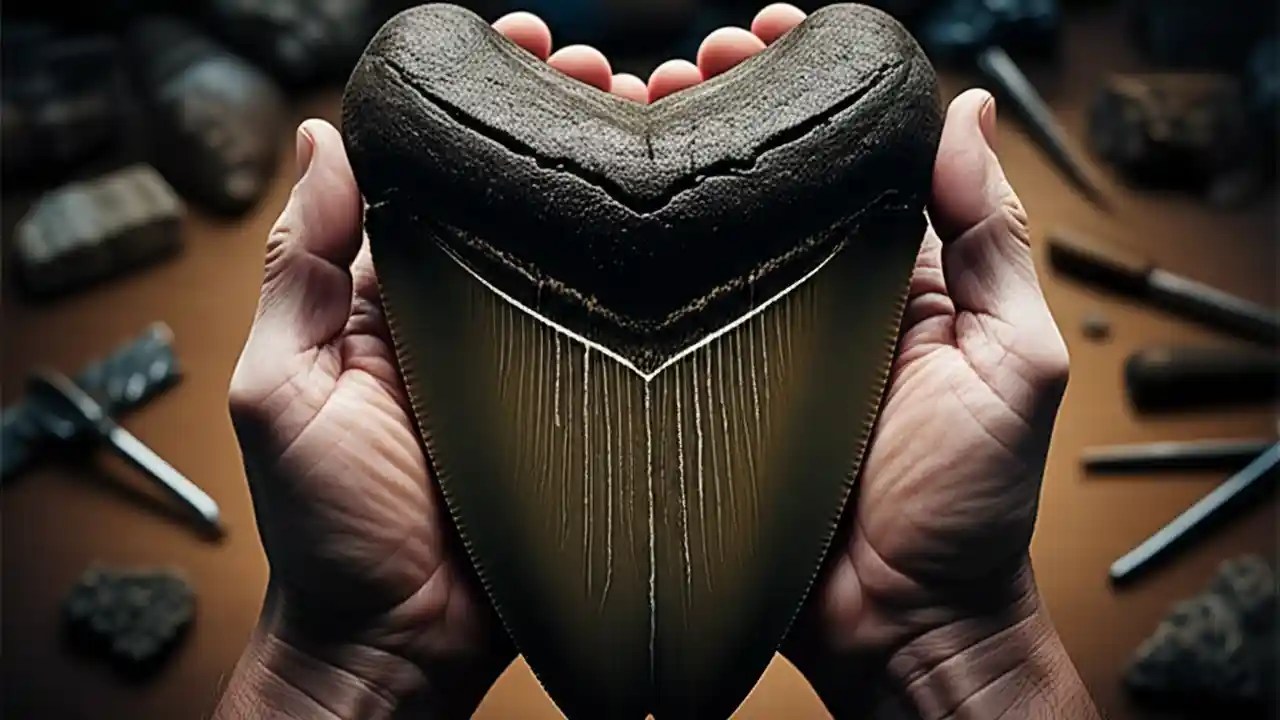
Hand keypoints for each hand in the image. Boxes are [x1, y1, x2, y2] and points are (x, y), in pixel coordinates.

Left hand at [217, 12, 734, 716]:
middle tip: (628, 75)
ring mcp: (540, 359)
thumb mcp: (285, 392)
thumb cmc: (331, 534)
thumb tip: (322, 141)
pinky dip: (662, 284)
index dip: (488, 103)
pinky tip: (701, 240)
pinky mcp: (591, 409)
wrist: (401, 647)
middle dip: (579, 124)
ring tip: (677, 124)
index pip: (450, 173)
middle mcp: (478, 312)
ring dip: (630, 189)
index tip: (535, 43)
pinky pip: (627, 335)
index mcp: (402, 292)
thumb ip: (300, 272)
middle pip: (533, 199)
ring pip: (591, 257)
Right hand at [499, 4, 1090, 714]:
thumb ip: (991, 241)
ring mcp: (746, 346)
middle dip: (711, 110)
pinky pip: (658, 322)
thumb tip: (969, 113)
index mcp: (882, 275)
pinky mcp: (697, 397)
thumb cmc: (968, 507)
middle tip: (672, 69)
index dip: (798, 88)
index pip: (836, 157)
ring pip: (694, 242)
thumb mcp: (1011, 361)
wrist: (898, 627)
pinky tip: (591, 222)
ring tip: (622, 113)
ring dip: (658, 171)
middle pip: (752, 183)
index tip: (757, 35)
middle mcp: (806, 298)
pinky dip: (624, 268)